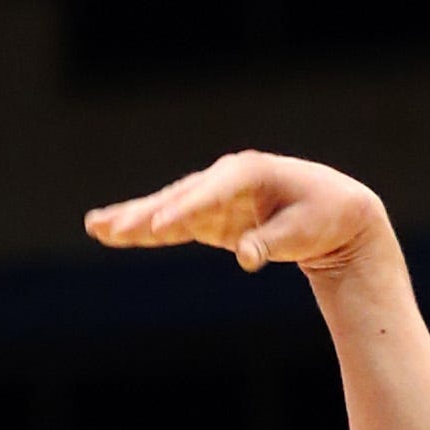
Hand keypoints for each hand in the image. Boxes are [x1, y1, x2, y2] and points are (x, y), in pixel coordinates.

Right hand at [85, 149, 387, 278]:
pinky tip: (110, 232)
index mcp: (248, 172)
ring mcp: (213, 197)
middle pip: (177, 198)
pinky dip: (144, 229)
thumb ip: (272, 243)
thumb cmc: (322, 217)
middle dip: (144, 214)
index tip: (157, 228)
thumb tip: (246, 257)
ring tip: (96, 227)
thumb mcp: (304, 232)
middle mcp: (224, 179)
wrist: (334, 214)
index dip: (183, 211)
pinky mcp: (209, 217)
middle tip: (109, 227)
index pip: (208, 194)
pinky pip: (171, 223)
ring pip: (167, 209)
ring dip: (132, 219)